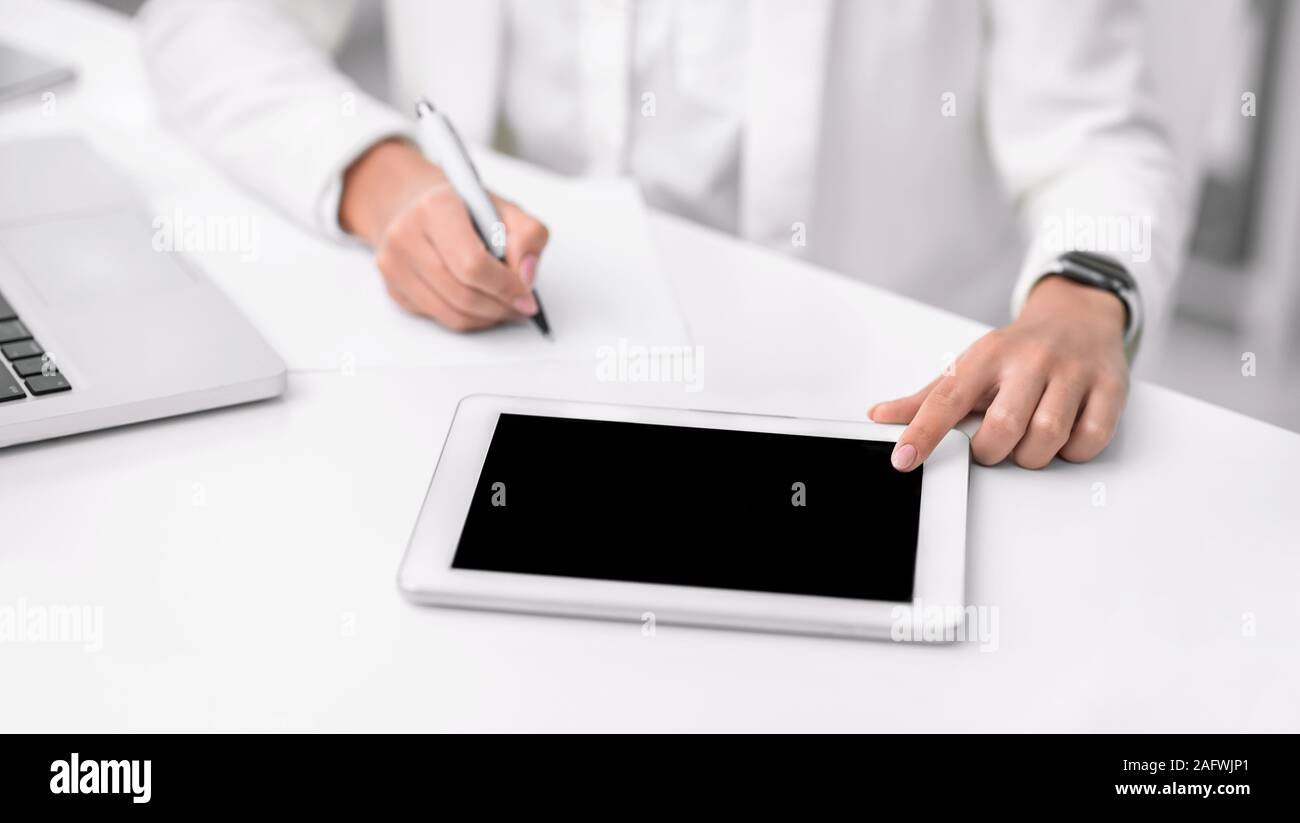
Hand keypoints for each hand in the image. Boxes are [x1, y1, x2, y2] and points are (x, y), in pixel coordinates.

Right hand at [339, 139, 548, 331]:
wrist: (418, 206)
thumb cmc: (464, 210)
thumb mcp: (506, 210)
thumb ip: (529, 236)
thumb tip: (525, 276)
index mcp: (436, 207)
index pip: (472, 264)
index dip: (505, 286)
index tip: (526, 295)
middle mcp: (406, 234)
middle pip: (462, 294)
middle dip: (500, 307)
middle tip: (521, 306)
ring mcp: (394, 264)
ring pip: (451, 314)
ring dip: (487, 318)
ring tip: (505, 306)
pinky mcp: (393, 288)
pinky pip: (438, 318)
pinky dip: (467, 318)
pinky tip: (479, 303)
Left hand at [869, 275, 1129, 469]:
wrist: (1077, 315)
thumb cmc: (1018, 350)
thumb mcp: (970, 365)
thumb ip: (928, 398)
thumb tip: (880, 415)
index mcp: (987, 356)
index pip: (946, 398)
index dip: (923, 432)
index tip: (904, 458)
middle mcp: (1030, 360)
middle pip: (1003, 428)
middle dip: (991, 452)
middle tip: (992, 445)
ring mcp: (1072, 372)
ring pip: (1047, 437)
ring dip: (1031, 456)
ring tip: (1026, 442)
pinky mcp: (1110, 387)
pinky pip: (1090, 439)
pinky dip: (1073, 451)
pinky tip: (1063, 437)